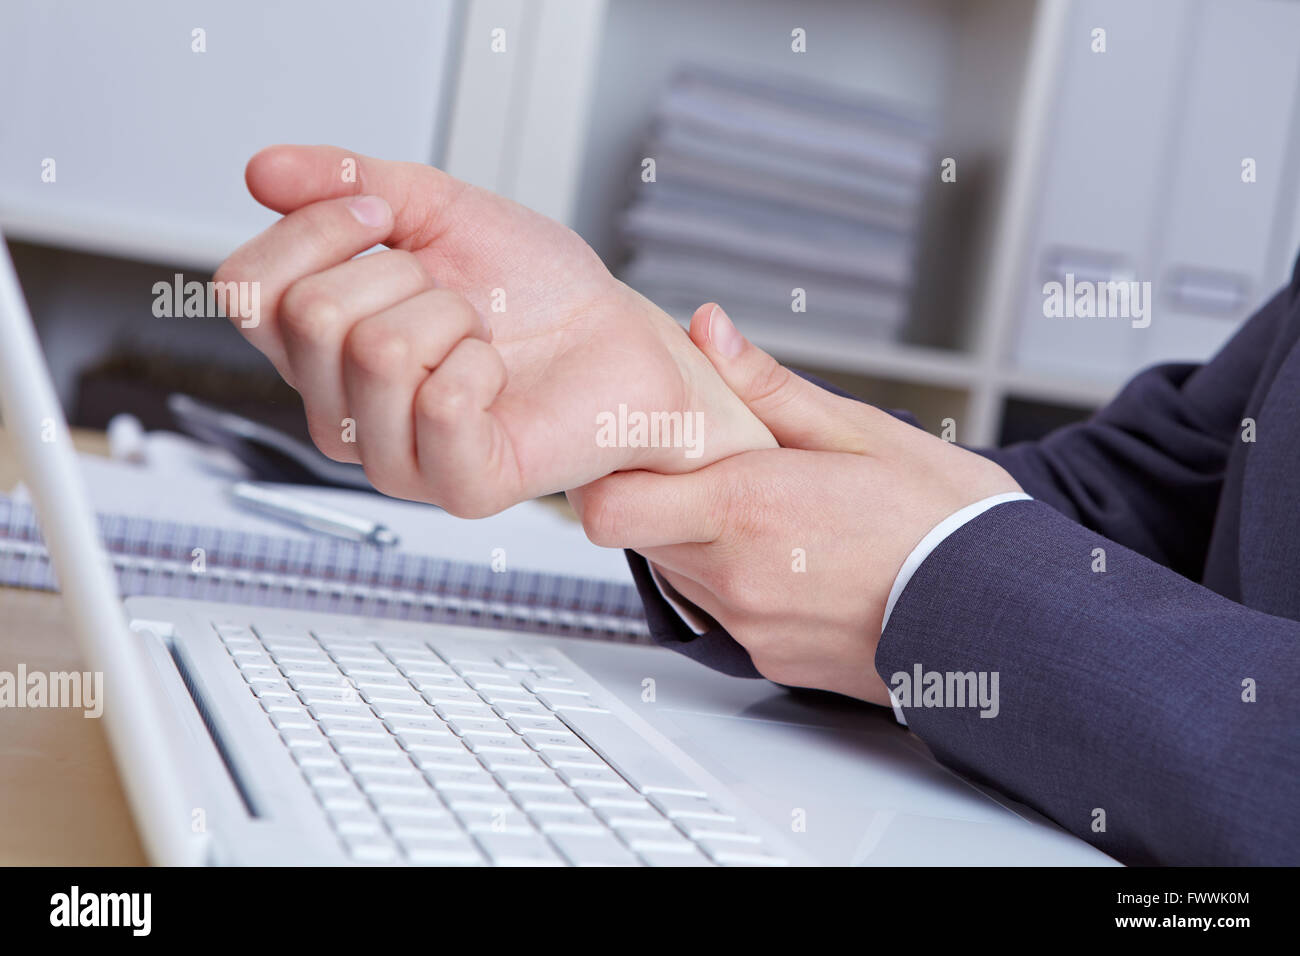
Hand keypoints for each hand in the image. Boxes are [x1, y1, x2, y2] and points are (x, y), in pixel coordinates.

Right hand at [213, 145, 774, 515]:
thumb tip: (261, 171)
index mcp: (318, 351)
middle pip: (309, 316)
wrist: (619, 341)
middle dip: (401, 274)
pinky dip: (484, 366)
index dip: (315, 229)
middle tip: (452, 296)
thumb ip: (347, 182)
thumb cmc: (533, 291)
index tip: (385, 216)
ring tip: (478, 338)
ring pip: (378, 353)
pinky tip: (498, 378)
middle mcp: (339, 411)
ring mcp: (393, 458)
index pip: (244, 289)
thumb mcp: (438, 210)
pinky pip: (443, 403)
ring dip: (450, 318)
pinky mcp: (458, 486)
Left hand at [568, 304, 1021, 703]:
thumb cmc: (949, 523)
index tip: (643, 442)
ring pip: (675, 571)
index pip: (608, 504)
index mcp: (749, 507)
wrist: (1010, 620)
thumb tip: (707, 330)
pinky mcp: (769, 659)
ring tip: (769, 510)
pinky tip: (795, 558)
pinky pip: (720, 611)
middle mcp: (736, 576)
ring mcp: (751, 625)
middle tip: (716, 464)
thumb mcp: (865, 432)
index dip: (611, 470)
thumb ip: (769, 388)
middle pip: (636, 534)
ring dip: (698, 536)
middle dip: (660, 493)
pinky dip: (736, 580)